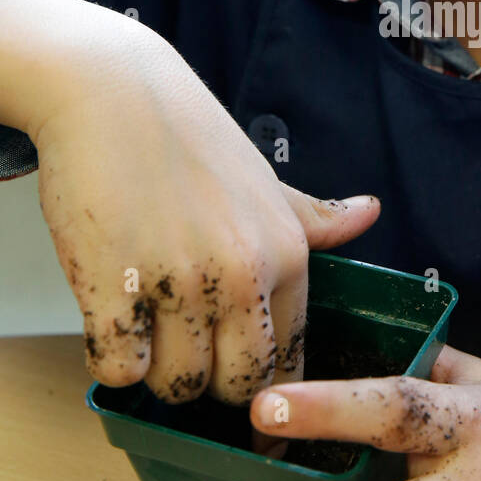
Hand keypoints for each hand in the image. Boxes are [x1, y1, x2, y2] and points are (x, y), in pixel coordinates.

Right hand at [30, 6, 380, 407]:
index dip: (256, 376)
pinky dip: (110, 358)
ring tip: (143, 326)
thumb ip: (314, 216)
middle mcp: (242, 274)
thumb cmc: (188, 136)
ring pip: (177, 385)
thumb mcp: (264, 179)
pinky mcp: (113, 286)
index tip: (228, 370)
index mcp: (287, 255)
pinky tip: (110, 321)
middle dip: (207, 382)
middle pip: (237, 388)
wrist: (112, 92)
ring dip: (155, 371)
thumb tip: (370, 211)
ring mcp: (179, 283)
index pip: (288, 362)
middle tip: (180, 345)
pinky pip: (119, 370)